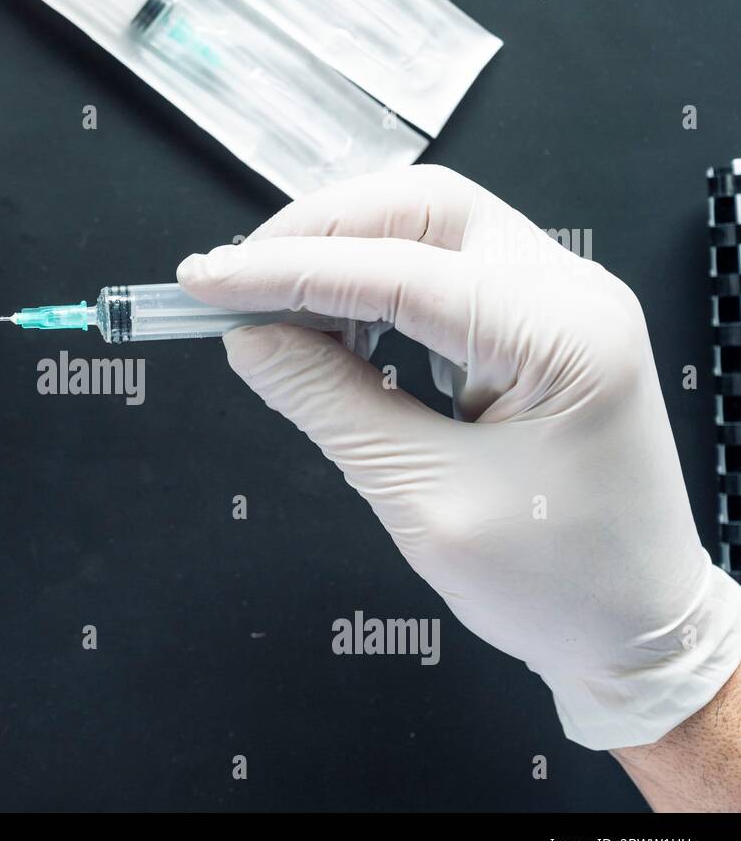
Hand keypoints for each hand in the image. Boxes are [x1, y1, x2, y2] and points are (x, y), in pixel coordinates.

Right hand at [177, 165, 740, 750]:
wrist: (636, 629)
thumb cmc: (555, 584)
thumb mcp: (423, 498)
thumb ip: (329, 404)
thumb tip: (249, 339)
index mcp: (562, 334)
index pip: (398, 270)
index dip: (286, 272)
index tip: (203, 283)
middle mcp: (572, 293)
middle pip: (422, 211)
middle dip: (317, 234)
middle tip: (232, 280)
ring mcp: (561, 303)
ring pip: (431, 229)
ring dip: (343, 253)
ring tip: (269, 305)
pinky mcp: (540, 327)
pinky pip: (445, 272)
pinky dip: (374, 286)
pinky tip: (329, 326)